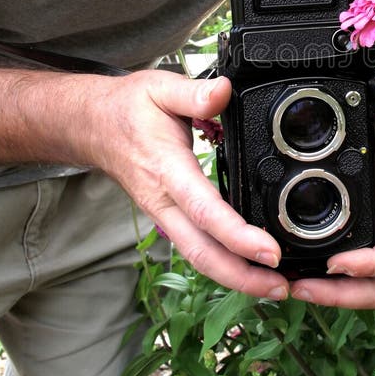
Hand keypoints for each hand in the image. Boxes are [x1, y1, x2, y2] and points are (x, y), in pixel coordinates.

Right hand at [87, 71, 289, 299]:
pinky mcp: (169, 219)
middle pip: (203, 254)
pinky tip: (251, 270)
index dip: (238, 236)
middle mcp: (164, 202)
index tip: (270, 250)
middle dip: (243, 277)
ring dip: (237, 278)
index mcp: (167, 170)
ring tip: (276, 287)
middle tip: (282, 287)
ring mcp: (164, 215)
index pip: (205, 212)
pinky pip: (197, 249)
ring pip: (199, 258)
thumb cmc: (128, 109)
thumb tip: (223, 91)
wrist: (92, 127)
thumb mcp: (160, 88)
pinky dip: (225, 265)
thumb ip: (194, 93)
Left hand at [290, 94, 374, 307]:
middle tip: (301, 289)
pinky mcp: (366, 242)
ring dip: (332, 294)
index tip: (336, 263)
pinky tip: (298, 275)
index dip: (373, 266)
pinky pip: (352, 273)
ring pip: (365, 287)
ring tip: (292, 287)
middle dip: (344, 296)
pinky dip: (328, 281)